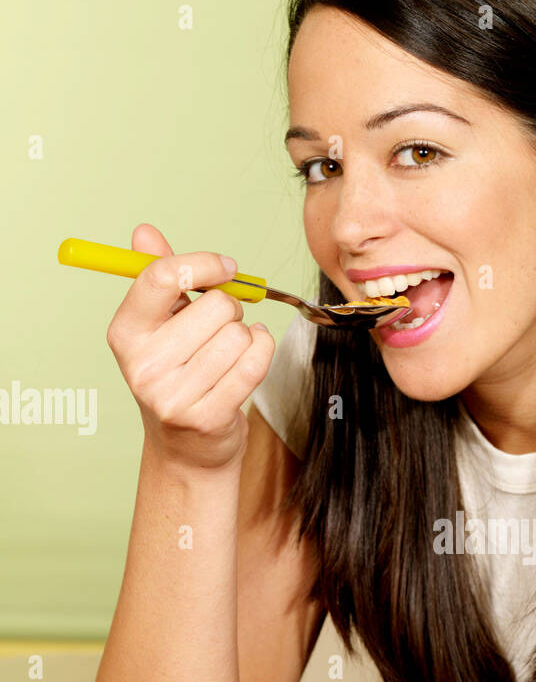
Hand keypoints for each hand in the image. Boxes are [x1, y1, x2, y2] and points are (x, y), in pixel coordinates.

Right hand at [106, 222, 274, 471]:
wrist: (187, 448)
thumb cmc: (178, 375)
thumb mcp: (160, 325)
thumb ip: (159, 277)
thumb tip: (144, 233)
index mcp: (126, 333)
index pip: (162, 276)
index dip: (204, 264)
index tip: (226, 268)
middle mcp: (144, 365)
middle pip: (217, 306)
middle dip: (230, 311)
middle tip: (220, 329)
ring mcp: (174, 395)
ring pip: (240, 335)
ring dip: (246, 337)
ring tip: (229, 352)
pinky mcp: (208, 417)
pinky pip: (255, 362)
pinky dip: (262, 351)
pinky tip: (251, 354)